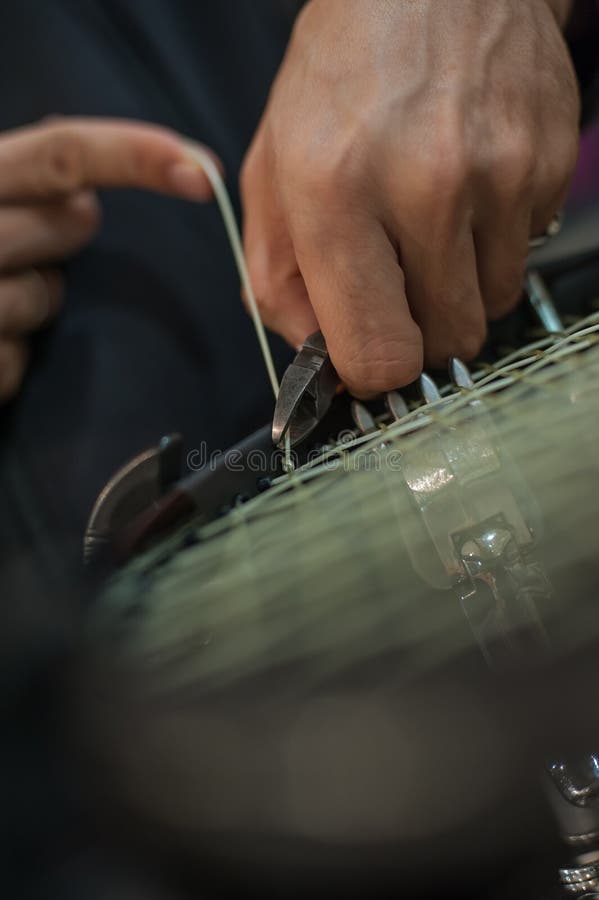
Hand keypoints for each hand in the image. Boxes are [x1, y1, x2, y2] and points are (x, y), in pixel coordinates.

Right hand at [0, 117, 216, 402]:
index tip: (203, 174)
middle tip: (40, 244)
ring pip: (44, 297)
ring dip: (34, 305)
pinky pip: (15, 360)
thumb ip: (30, 193)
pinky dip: (9, 360)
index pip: (61, 152)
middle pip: (67, 221)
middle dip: (69, 234)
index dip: (136, 155)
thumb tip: (87, 200)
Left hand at [242, 0, 579, 395]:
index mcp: (335, 191)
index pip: (378, 353)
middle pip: (446, 341)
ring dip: (459, 288)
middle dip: (419, 329)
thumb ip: (276, 275)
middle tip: (397, 279)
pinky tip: (466, 190)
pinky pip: (523, 254)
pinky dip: (493, 242)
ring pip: (491, 306)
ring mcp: (497, 175)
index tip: (368, 355)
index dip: (372, 373)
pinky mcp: (545, 165)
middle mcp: (424, 186)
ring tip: (430, 224)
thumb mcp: (272, 168)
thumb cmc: (342, 73)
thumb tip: (313, 353)